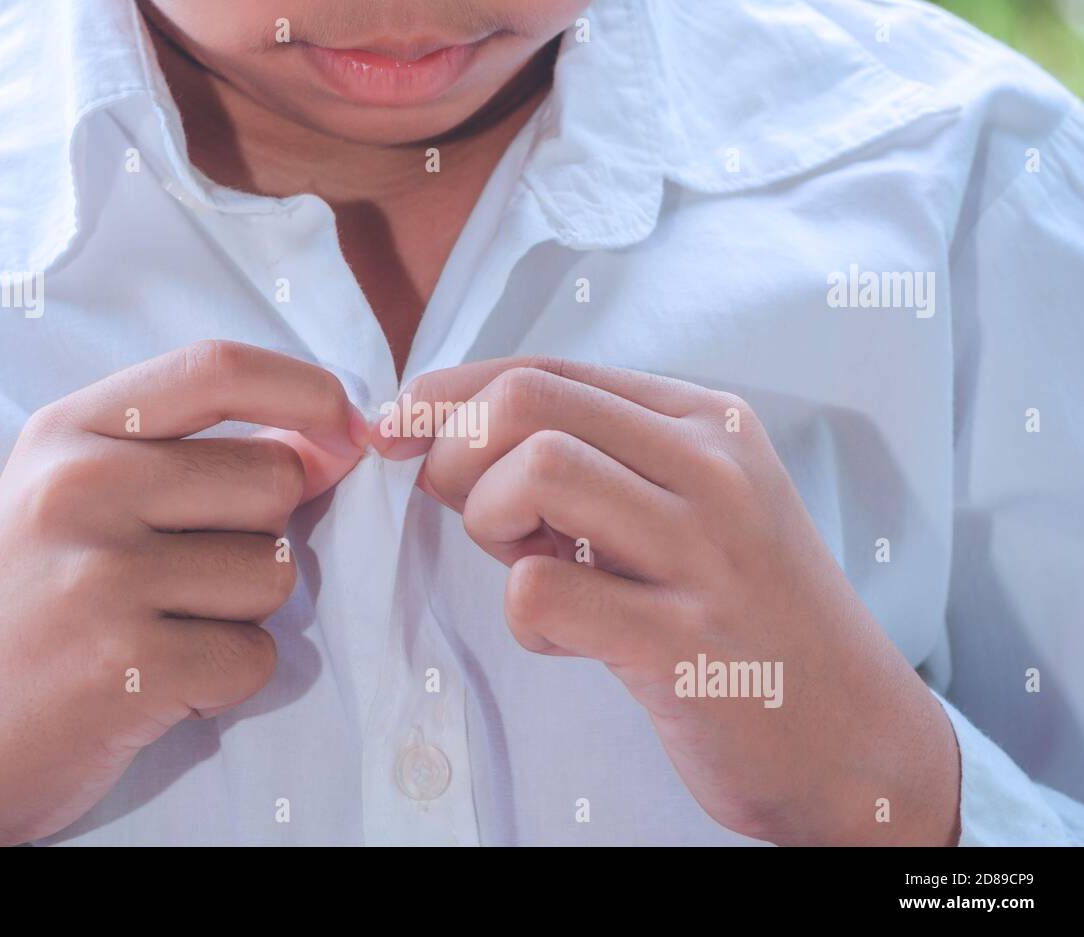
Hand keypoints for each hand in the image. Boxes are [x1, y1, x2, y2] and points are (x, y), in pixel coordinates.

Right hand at [0, 341, 366, 844]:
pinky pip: (257, 656)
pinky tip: (157, 681)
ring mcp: (101, 576)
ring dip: (243, 614)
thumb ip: (193, 458)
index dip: (306, 389)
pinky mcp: (127, 665)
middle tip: (187, 579)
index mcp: (69, 434)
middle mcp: (80, 489)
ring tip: (162, 629)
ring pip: (277, 572)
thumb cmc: (25, 610)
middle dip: (264, 534)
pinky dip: (226, 679)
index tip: (347, 426)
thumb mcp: (79, 501)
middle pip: (275, 479)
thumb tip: (336, 442)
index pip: (217, 368)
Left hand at [376, 357, 959, 845]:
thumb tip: (443, 439)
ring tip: (529, 564)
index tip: (394, 429)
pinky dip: (525, 615)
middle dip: (456, 452)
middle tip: (475, 516)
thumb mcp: (682, 510)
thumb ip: (585, 463)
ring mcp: (707, 554)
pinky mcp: (687, 643)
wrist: (854, 735)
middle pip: (527, 402)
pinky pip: (541, 593)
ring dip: (490, 522)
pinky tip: (568, 636)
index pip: (544, 368)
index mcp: (705, 422)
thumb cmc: (744, 614)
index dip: (446, 392)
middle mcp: (713, 469)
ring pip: (536, 471)